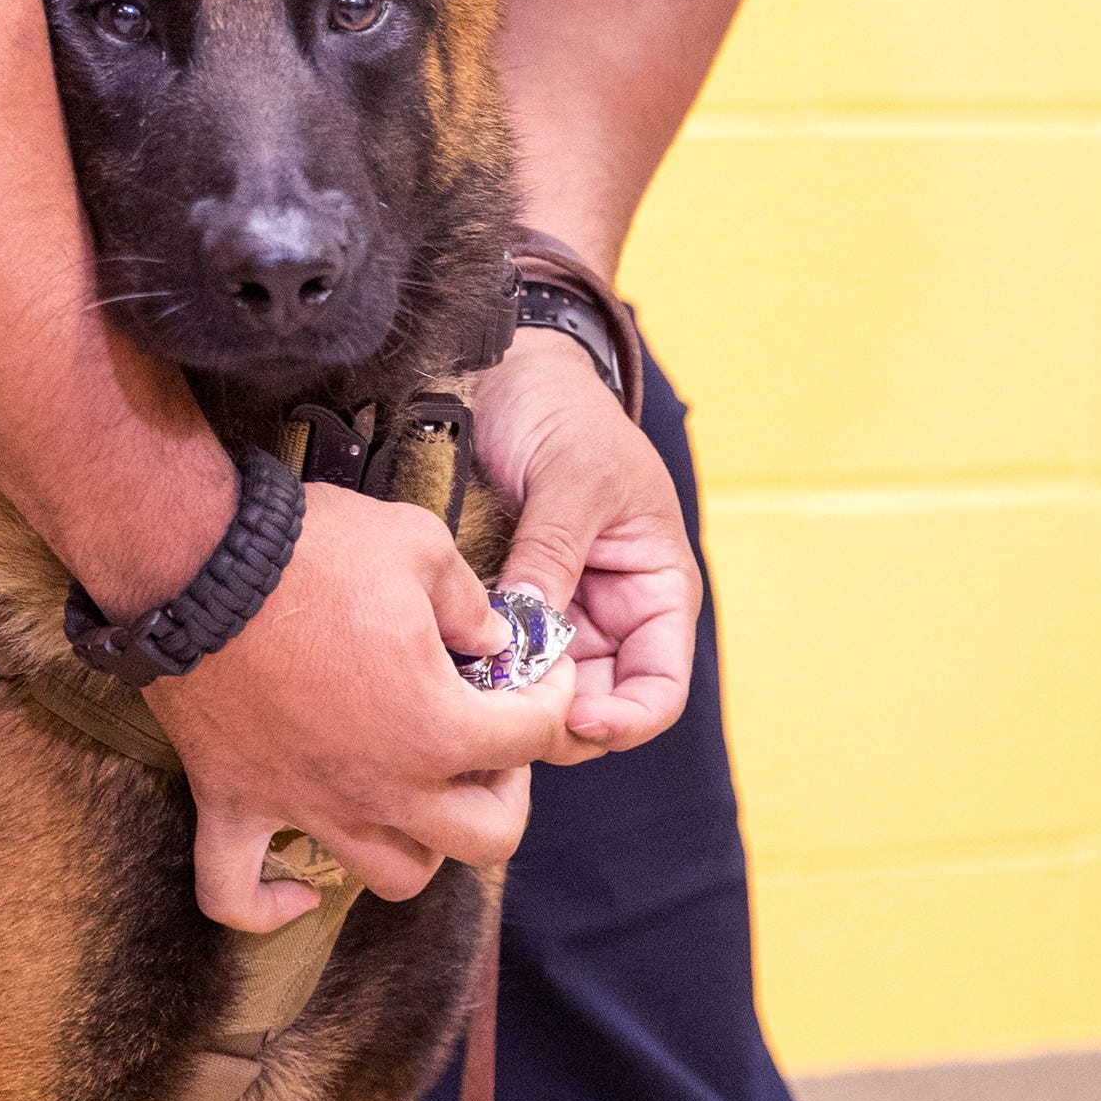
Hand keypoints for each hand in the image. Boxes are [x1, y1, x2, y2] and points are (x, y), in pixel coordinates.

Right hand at [144, 480, 572, 931]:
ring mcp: (306, 806)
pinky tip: (292, 892)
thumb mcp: (418, 544)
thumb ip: (468, 604)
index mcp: (437, 727)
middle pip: (484, 839)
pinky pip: (235, 891)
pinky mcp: (232, 804)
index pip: (533, 737)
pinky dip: (264, 905)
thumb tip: (490, 641)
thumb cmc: (309, 551)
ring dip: (418, 845)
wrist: (195, 559)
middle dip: (506, 795)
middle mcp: (382, 787)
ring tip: (415, 797)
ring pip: (391, 875)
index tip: (539, 671)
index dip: (551, 698)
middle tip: (491, 746)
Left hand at [466, 325, 699, 760]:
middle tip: (497, 720)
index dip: (624, 720)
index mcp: (655, 594)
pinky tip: (443, 670)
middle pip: (593, 706)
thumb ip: (554, 552)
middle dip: (552, 724)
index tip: (571, 722)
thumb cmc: (565, 416)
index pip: (657, 689)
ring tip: (464, 695)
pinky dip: (476, 674)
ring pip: (539, 692)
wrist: (508, 375)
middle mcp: (609, 617)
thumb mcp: (573, 479)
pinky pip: (495, 659)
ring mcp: (556, 616)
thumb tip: (529, 629)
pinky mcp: (505, 607)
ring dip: (507, 704)